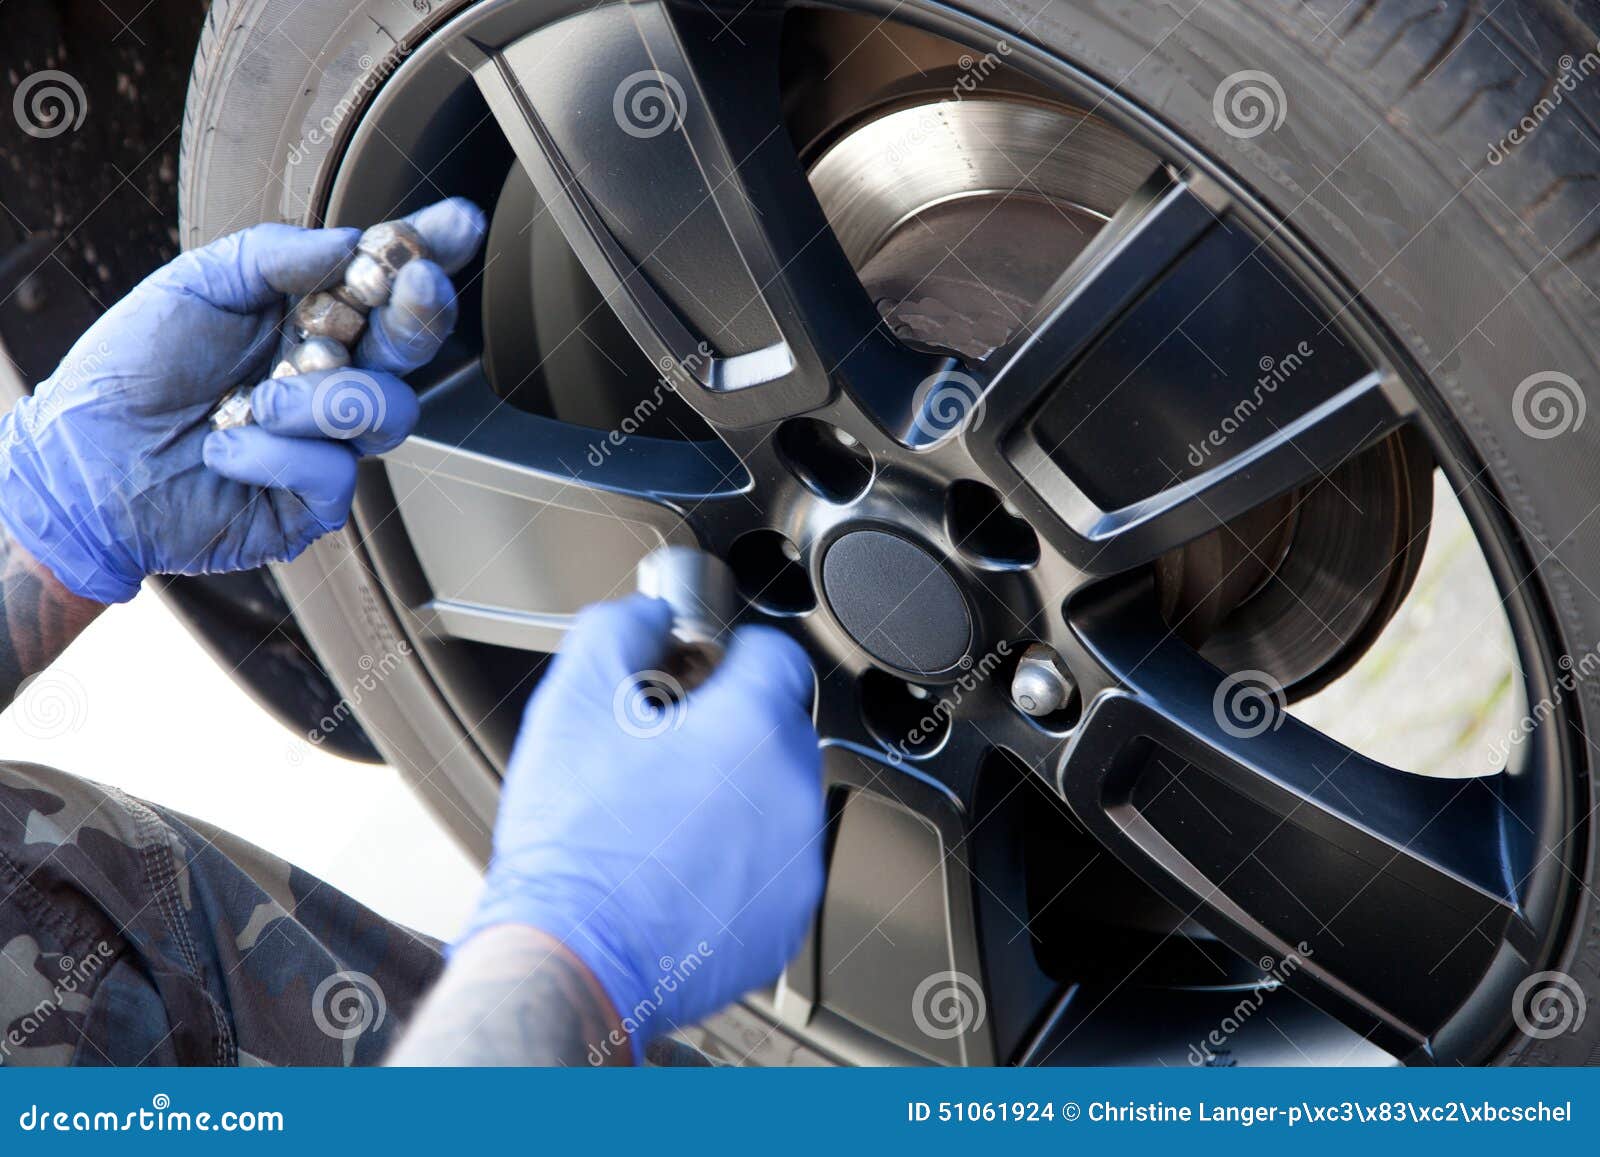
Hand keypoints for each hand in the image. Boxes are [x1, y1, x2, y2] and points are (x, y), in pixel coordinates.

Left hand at [0, 198, 485, 602]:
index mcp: (307, 321)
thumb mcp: (191, 287)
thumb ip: (270, 257)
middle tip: (413, 287)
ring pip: (389, 413)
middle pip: (412, 347)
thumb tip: (344, 245)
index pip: (384, 284)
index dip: (427, 254)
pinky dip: (275, 455)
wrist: (82, 459)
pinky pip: (335, 476)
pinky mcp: (312, 504)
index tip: (459, 226)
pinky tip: (227, 447)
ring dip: (324, 400)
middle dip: (421, 314)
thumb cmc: (129, 373)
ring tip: (257, 398)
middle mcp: (328, 379)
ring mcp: (327, 443)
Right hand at [461, 595, 823, 1055]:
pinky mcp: (784, 919)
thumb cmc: (573, 841)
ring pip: (776, 799)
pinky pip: (772, 867)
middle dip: (727, 726)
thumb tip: (650, 615)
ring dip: (734, 794)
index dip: (728, 656)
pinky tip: (677, 866)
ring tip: (661, 812)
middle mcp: (792, 792)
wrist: (569, 956)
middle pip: (776, 727)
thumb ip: (622, 628)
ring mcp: (795, 863)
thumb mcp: (576, 698)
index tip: (697, 674)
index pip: (775, 655)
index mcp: (752, 726)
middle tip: (662, 747)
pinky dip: (737, 861)